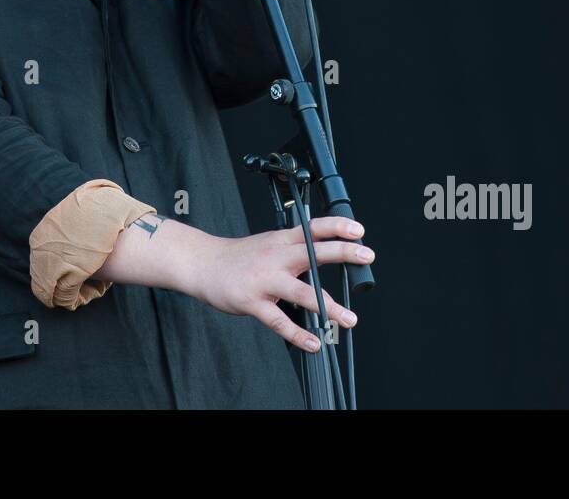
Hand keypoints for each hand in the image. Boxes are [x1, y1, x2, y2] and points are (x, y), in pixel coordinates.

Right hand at [182, 217, 370, 352]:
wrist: (202, 263)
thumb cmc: (239, 257)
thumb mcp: (269, 243)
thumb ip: (294, 248)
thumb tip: (325, 255)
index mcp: (281, 240)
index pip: (313, 228)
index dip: (337, 226)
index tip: (359, 230)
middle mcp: (276, 257)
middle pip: (313, 252)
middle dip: (343, 252)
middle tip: (367, 256)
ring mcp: (265, 280)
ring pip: (302, 292)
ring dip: (329, 306)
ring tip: (349, 319)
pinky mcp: (253, 303)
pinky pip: (280, 321)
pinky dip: (298, 334)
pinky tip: (313, 343)